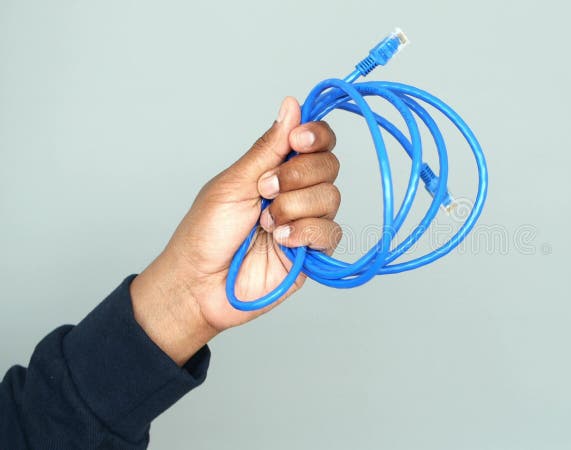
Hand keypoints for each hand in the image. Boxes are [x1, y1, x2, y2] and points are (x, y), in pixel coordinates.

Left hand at [130, 97, 341, 364]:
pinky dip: (304, 232)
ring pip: (331, 197)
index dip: (315, 135)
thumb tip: (292, 105)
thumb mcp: (234, 182)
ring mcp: (307, 220)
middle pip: (328, 165)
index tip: (297, 140)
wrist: (200, 283)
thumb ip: (268, 147)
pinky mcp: (314, 251)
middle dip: (297, 176)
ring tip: (266, 224)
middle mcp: (297, 191)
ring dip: (294, 207)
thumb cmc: (205, 233)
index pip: (315, 140)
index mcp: (276, 167)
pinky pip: (330, 232)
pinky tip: (280, 240)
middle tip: (264, 190)